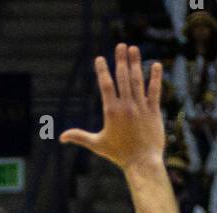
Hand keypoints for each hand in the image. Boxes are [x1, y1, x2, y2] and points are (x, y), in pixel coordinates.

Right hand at [60, 45, 164, 172]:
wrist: (142, 163)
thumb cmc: (119, 155)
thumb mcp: (97, 145)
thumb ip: (80, 136)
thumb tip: (61, 137)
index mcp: (111, 111)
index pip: (106, 85)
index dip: (102, 70)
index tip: (100, 58)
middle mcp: (126, 106)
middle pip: (122, 77)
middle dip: (121, 59)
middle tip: (121, 45)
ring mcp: (141, 107)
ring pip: (137, 80)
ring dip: (135, 63)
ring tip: (134, 48)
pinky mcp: (153, 111)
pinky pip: (154, 90)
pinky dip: (155, 77)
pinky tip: (155, 64)